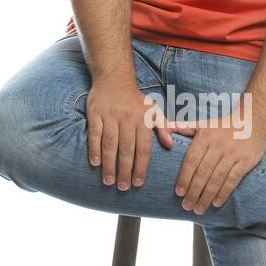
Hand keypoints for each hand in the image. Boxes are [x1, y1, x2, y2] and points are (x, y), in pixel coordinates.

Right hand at [86, 70, 175, 189]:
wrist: (114, 78)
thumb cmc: (135, 99)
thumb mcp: (153, 110)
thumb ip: (163, 127)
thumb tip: (170, 145)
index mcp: (143, 120)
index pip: (143, 148)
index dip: (141, 167)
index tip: (138, 183)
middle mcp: (127, 118)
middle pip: (127, 149)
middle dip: (125, 171)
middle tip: (123, 188)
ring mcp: (110, 116)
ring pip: (110, 144)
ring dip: (109, 164)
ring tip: (109, 181)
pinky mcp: (95, 113)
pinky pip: (95, 134)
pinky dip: (94, 149)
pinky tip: (95, 163)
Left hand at [169, 106, 265, 213]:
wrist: (253, 119)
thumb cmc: (223, 125)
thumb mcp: (202, 123)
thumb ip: (181, 127)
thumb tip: (163, 133)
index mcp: (205, 136)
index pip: (192, 160)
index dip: (184, 177)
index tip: (179, 192)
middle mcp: (219, 145)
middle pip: (203, 172)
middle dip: (194, 191)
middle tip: (186, 206)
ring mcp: (233, 153)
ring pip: (217, 178)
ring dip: (207, 196)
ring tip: (199, 209)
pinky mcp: (246, 161)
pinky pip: (233, 179)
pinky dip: (224, 192)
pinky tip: (216, 203)